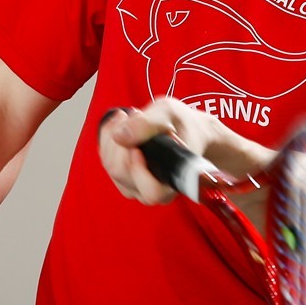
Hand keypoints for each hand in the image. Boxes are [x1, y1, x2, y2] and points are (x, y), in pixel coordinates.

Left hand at [98, 98, 272, 204]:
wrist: (196, 131)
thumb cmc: (190, 124)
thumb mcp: (172, 111)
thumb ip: (149, 120)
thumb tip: (121, 134)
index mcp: (175, 179)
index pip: (150, 192)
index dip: (137, 169)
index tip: (138, 142)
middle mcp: (159, 188)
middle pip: (125, 181)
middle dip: (120, 151)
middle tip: (126, 122)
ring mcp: (144, 185)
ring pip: (116, 175)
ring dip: (112, 147)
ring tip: (124, 120)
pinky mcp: (132, 178)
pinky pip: (112, 168)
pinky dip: (109, 147)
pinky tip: (120, 128)